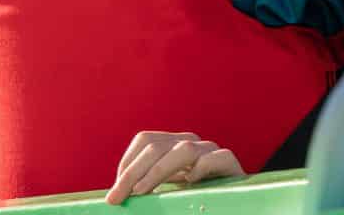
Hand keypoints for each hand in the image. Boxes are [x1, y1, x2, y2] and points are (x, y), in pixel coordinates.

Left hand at [104, 131, 243, 205]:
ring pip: (184, 149)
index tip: (115, 191)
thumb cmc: (190, 198)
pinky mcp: (230, 164)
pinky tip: (191, 182)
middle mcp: (191, 143)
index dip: (128, 163)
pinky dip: (203, 167)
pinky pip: (218, 157)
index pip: (146, 141)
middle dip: (133, 172)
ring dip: (158, 171)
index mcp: (172, 146)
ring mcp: (211, 151)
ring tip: (143, 191)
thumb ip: (144, 188)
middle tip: (119, 197)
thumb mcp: (163, 191)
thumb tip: (113, 199)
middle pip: (157, 146)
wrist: (226, 202)